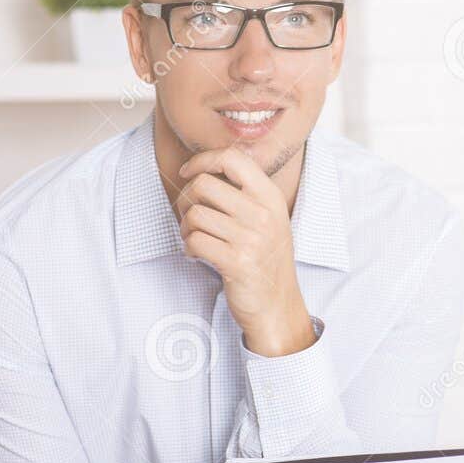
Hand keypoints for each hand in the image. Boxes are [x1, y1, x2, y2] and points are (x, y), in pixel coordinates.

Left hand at [176, 148, 315, 356]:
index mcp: (270, 197)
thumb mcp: (268, 217)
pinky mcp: (237, 262)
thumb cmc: (265, 258)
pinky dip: (188, 247)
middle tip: (189, 215)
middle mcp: (263, 214)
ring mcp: (251, 238)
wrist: (277, 304)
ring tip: (195, 238)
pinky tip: (197, 254)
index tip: (189, 172)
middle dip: (186, 198)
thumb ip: (245, 191)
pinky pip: (195, 241)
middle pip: (204, 184)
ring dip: (185, 227)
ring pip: (195, 214)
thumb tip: (204, 167)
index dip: (203, 160)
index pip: (232, 158)